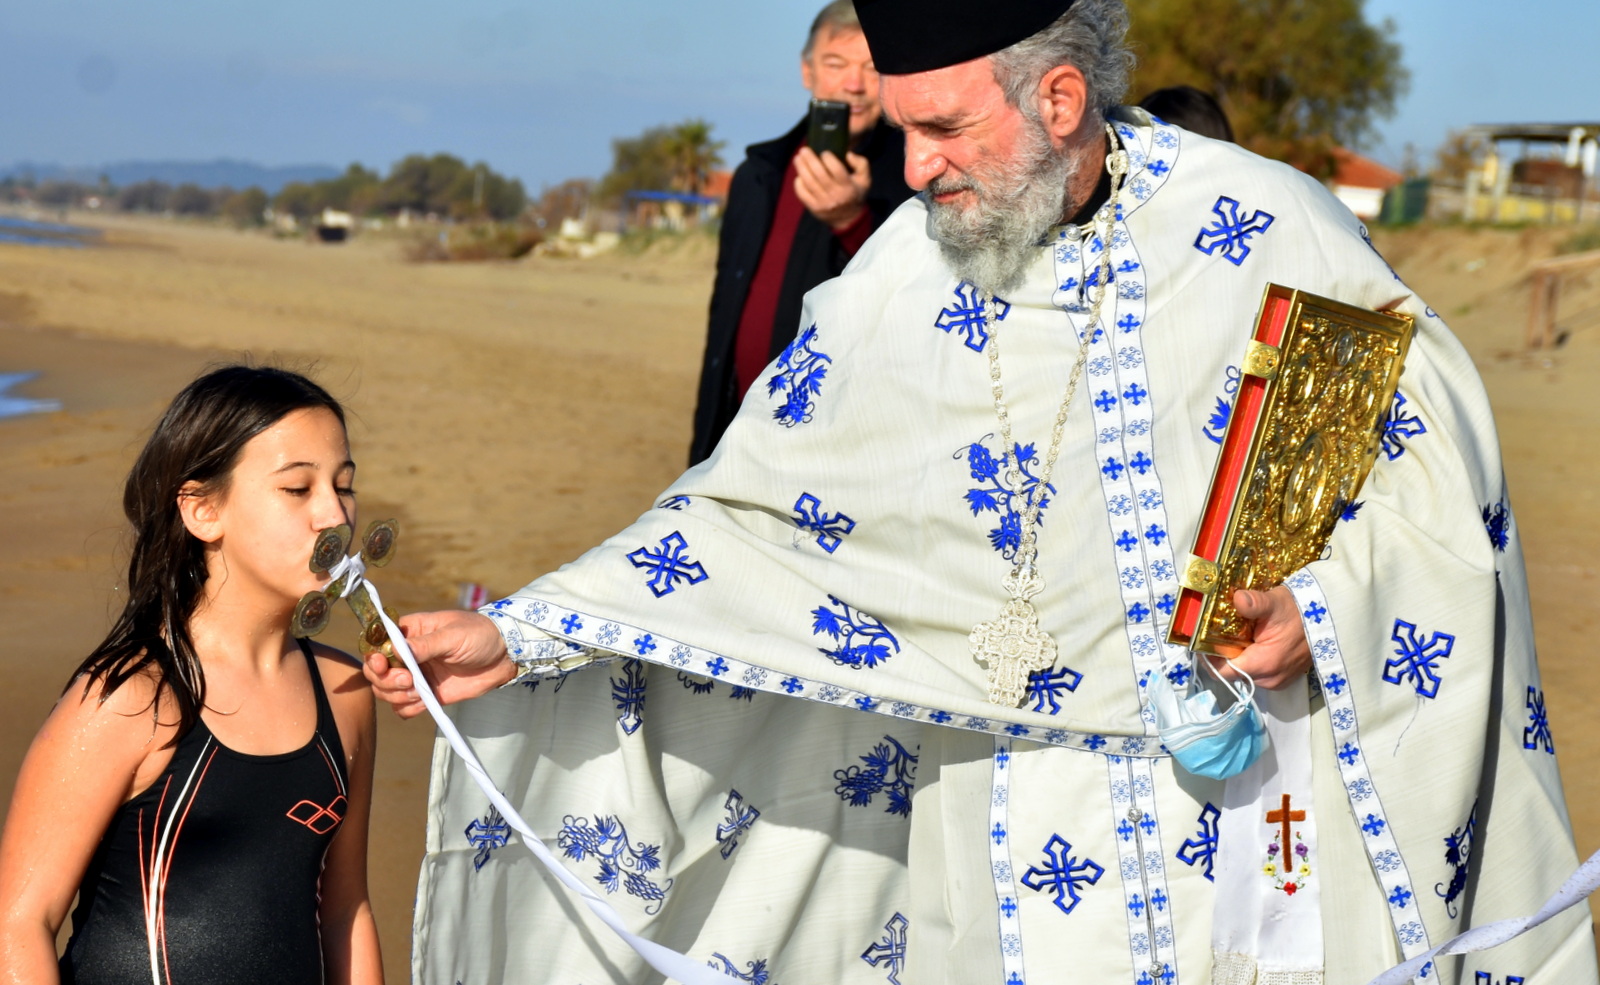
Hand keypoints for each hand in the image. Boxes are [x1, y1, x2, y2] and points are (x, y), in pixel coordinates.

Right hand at [362, 610, 513, 718]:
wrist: (504, 657)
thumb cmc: (480, 635)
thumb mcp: (454, 635)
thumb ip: (426, 644)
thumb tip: (398, 651)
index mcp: (411, 632)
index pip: (378, 643)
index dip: (373, 656)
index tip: (383, 663)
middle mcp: (408, 655)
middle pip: (377, 671)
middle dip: (385, 680)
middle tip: (407, 680)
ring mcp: (416, 675)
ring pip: (387, 692)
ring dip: (397, 696)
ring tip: (420, 691)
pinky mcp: (427, 694)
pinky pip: (404, 707)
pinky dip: (408, 708)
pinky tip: (426, 702)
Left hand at [794, 147, 870, 230]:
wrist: (848, 219)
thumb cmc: (855, 193)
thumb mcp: (865, 179)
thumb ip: (861, 163)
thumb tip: (848, 154)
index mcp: (848, 187)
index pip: (837, 170)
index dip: (828, 158)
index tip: (824, 152)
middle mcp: (835, 195)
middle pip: (820, 174)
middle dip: (810, 159)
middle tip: (804, 149)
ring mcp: (823, 203)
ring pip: (809, 182)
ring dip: (801, 168)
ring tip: (797, 158)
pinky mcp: (814, 208)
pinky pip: (802, 193)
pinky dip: (798, 183)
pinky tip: (799, 175)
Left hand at [1207, 587, 1312, 689]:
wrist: (1331, 617)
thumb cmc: (1300, 610)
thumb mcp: (1275, 603)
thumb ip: (1254, 603)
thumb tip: (1237, 599)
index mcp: (1264, 664)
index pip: (1223, 672)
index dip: (1209, 658)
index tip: (1202, 640)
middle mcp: (1270, 679)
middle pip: (1233, 672)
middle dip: (1223, 655)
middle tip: (1218, 632)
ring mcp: (1279, 680)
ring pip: (1246, 672)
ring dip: (1239, 656)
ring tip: (1237, 634)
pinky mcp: (1285, 677)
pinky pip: (1259, 672)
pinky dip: (1253, 659)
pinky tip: (1254, 641)